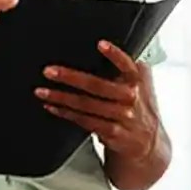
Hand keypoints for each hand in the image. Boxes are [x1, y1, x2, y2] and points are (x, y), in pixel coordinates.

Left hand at [37, 41, 159, 158]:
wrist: (149, 145)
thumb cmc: (138, 108)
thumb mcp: (141, 85)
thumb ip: (128, 67)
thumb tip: (107, 46)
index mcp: (137, 81)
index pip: (127, 65)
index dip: (115, 54)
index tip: (100, 44)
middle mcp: (130, 98)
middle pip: (97, 85)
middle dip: (70, 77)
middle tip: (49, 71)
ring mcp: (122, 117)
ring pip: (85, 105)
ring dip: (60, 97)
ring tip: (42, 91)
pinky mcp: (112, 133)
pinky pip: (84, 120)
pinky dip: (65, 113)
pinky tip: (52, 107)